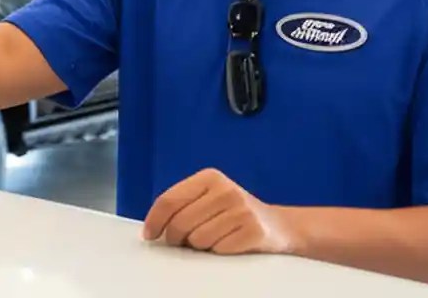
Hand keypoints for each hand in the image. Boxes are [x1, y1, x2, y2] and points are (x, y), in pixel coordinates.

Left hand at [142, 168, 297, 254]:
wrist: (278, 225)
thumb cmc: (232, 213)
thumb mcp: (208, 198)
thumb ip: (182, 205)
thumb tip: (152, 228)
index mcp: (210, 177)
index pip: (169, 200)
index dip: (154, 221)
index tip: (149, 235)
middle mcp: (226, 190)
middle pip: (180, 223)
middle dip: (175, 238)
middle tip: (182, 242)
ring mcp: (242, 209)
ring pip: (197, 239)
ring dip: (199, 246)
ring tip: (212, 238)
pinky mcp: (254, 231)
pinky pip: (218, 250)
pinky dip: (218, 251)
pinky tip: (228, 243)